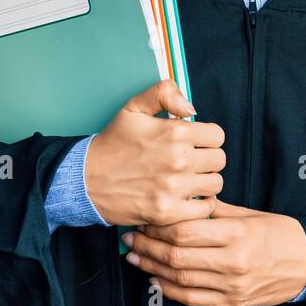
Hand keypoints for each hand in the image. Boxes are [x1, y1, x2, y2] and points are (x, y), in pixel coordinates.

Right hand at [83, 78, 225, 226]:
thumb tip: (191, 107)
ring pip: (216, 184)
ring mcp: (174, 188)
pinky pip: (205, 209)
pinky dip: (200, 204)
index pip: (218, 135)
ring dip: (205, 181)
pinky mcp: (168, 212)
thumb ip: (164, 93)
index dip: (207, 138)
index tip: (195, 142)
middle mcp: (179, 160)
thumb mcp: (133, 107)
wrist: (86, 179)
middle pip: (220, 160)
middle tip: (191, 161)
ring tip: (188, 179)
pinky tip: (186, 197)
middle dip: (207, 159)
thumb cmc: (113, 143)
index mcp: (175, 132)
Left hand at [122, 197, 305, 305]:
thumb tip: (186, 199)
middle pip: (176, 255)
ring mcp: (231, 285)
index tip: (144, 218)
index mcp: (237, 234)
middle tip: (130, 237)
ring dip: (151, 267)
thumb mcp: (251, 215)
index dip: (158, 226)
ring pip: (179, 279)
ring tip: (135, 256)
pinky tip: (155, 279)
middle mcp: (233, 261)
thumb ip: (216, 210)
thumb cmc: (280, 234)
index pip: (185, 231)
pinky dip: (169, 290)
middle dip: (147, 246)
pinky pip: (192, 299)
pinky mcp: (232, 302)